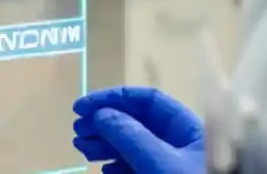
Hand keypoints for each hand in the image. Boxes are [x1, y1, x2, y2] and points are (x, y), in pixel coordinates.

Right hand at [72, 87, 204, 173]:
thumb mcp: (159, 163)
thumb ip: (130, 137)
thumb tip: (103, 115)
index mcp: (189, 130)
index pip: (148, 101)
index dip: (114, 99)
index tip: (83, 107)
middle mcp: (182, 146)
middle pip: (138, 123)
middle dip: (106, 123)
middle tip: (77, 130)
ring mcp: (174, 169)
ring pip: (136, 147)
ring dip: (107, 145)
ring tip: (82, 147)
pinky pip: (139, 170)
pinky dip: (119, 168)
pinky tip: (104, 171)